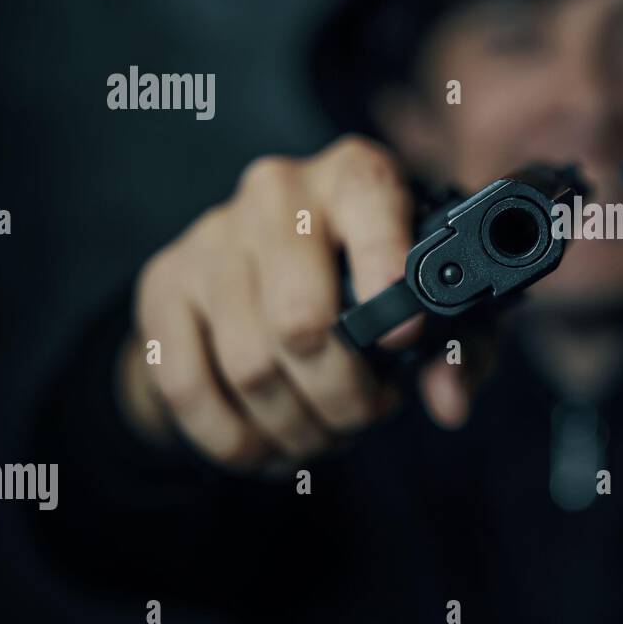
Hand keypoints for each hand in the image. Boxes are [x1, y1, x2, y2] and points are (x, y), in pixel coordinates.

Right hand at [119, 135, 486, 471]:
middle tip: (362, 416)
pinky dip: (236, 441)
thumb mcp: (430, 306)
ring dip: (295, 427)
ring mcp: (213, 235)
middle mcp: (279, 192)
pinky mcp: (164, 283)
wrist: (265, 272)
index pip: (369, 200)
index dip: (386, 270)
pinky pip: (186, 387)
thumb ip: (458, 349)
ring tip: (324, 434)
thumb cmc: (369, 283)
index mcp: (357, 176)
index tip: (402, 335)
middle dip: (342, 396)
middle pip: (302, 320)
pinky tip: (270, 447)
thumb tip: (450, 401)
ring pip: (250, 367)